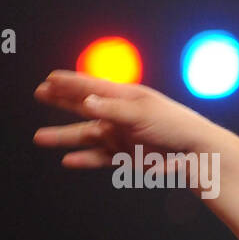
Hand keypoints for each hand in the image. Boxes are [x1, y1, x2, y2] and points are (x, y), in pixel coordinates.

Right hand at [33, 70, 221, 170]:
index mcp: (128, 96)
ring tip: (40, 137)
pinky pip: (100, 157)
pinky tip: (68, 160)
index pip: (93, 86)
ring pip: (87, 135)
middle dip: (62, 101)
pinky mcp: (128, 156)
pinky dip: (85, 159)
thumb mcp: (143, 113)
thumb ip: (112, 109)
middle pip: (85, 107)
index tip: (49, 79)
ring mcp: (123, 136)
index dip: (71, 83)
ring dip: (64, 136)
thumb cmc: (176, 127)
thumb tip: (85, 101)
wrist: (198, 155)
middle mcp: (122, 115)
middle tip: (40, 94)